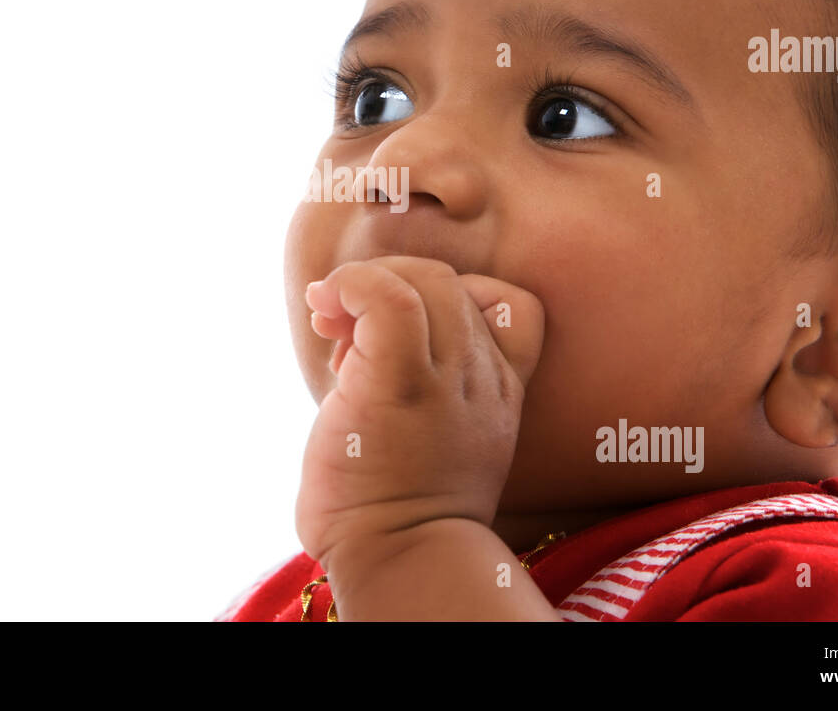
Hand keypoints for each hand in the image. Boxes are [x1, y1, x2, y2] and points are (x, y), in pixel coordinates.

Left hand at [295, 256, 544, 569]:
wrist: (398, 557)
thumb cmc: (392, 504)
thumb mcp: (429, 435)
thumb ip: (413, 378)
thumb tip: (350, 326)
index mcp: (498, 391)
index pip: (512, 305)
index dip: (454, 293)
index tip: (401, 326)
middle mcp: (482, 378)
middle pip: (449, 283)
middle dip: (388, 281)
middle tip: (340, 320)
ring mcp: (446, 379)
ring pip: (423, 281)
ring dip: (364, 283)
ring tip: (331, 323)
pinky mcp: (400, 383)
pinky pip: (387, 298)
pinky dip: (352, 285)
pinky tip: (326, 309)